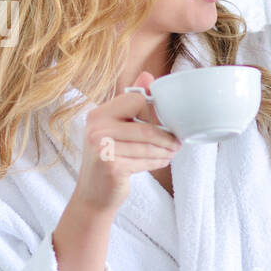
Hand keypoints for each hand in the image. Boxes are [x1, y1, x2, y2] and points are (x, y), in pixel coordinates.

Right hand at [74, 71, 181, 213]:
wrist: (93, 195)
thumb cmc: (109, 159)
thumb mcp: (116, 129)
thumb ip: (131, 103)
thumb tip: (148, 76)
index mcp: (98, 114)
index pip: (136, 100)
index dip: (153, 112)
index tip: (164, 123)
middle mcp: (96, 128)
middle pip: (145, 126)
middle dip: (166, 136)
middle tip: (177, 142)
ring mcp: (101, 147)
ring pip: (148, 145)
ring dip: (166, 150)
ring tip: (172, 152)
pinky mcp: (111, 166)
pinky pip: (145, 160)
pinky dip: (158, 162)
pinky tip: (162, 162)